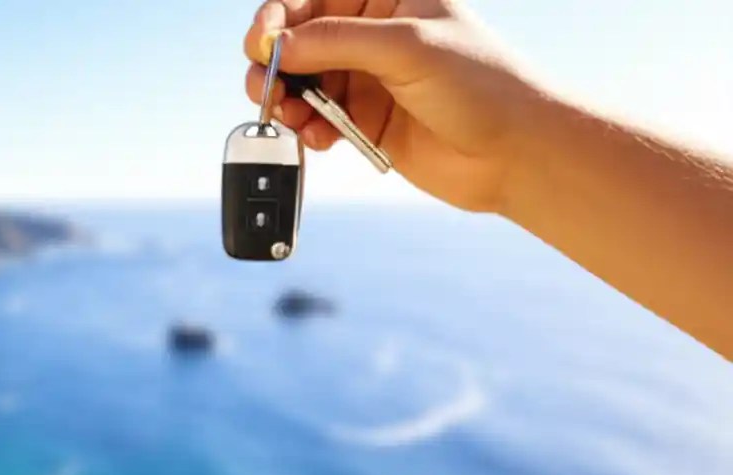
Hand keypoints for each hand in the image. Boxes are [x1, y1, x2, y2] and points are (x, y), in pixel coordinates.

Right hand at [244, 0, 541, 212]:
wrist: (516, 154)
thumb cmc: (484, 85)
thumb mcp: (406, 47)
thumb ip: (336, 41)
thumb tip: (277, 43)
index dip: (279, 16)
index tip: (262, 42)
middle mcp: (374, 34)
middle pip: (300, 39)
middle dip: (276, 62)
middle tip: (264, 86)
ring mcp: (368, 78)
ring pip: (303, 82)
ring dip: (286, 99)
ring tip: (289, 116)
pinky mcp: (366, 121)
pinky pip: (317, 119)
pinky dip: (307, 129)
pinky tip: (317, 137)